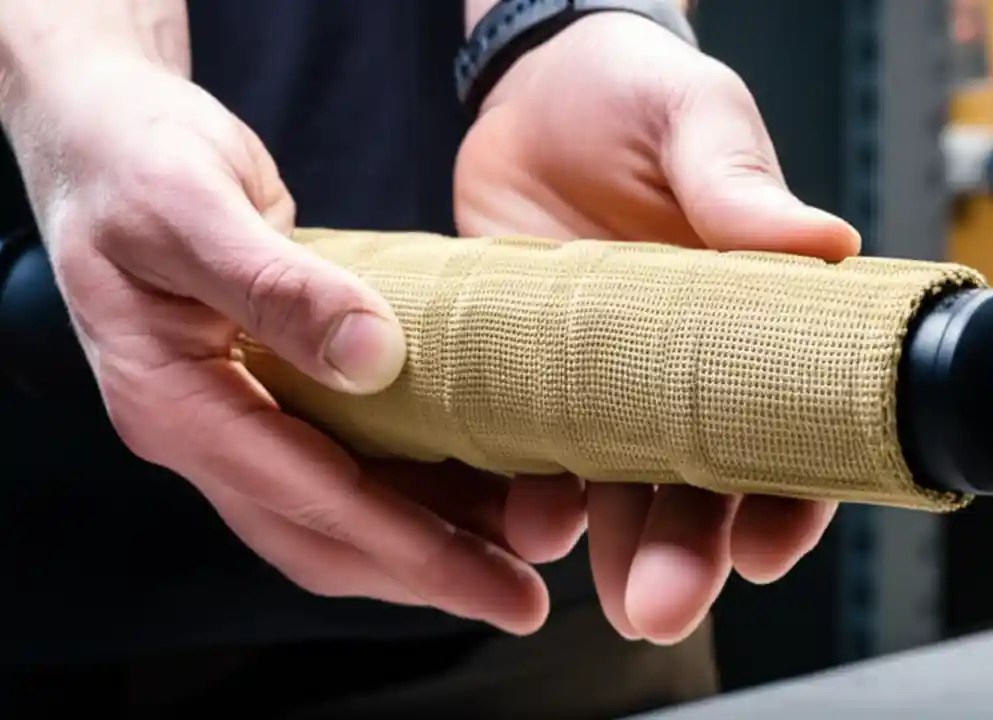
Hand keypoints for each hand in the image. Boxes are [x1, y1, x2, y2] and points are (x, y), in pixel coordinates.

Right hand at [5, 54, 547, 633]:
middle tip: (527, 599)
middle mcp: (205, 432)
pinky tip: (473, 479)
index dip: (416, 553)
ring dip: (429, 535)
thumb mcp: (193, 209)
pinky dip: (410, 481)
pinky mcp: (267, 395)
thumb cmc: (135, 161)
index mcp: (175, 404)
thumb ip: (276, 285)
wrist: (102, 134)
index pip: (313, 504)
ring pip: (339, 512)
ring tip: (521, 543)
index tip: (502, 589)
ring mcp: (235, 419)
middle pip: (329, 538)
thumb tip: (372, 357)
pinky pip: (342, 462)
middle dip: (432, 572)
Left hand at [455, 13, 861, 643]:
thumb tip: (826, 240)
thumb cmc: (640, 97)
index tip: (767, 542)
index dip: (788, 494)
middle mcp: (681, 367)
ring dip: (616, 546)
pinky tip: (527, 522)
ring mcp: (600, 378)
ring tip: (610, 593)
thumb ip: (739, 183)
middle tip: (666, 604)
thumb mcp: (698, 120)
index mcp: (751, 318)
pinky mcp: (524, 371)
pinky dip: (529, 494)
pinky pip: (528, 450)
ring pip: (618, 486)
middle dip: (688, 550)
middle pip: (699, 480)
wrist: (534, 89)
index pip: (788, 425)